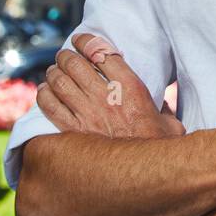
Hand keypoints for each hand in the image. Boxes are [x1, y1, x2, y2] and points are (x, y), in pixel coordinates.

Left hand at [37, 33, 183, 138]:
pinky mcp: (72, 132)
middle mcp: (106, 96)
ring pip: (59, 81)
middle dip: (66, 55)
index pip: (102, 52)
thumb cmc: (159, 149)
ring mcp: (87, 114)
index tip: (80, 40)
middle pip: (75, 63)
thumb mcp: (170, 123)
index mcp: (130, 87)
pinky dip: (44, 95)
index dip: (87, 41)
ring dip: (53, 72)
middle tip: (64, 56)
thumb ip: (164, 109)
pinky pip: (50, 106)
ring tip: (54, 71)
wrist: (144, 175)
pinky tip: (45, 92)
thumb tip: (163, 106)